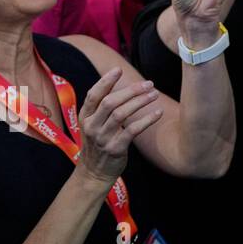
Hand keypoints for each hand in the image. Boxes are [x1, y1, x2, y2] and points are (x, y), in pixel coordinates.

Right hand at [73, 67, 161, 189]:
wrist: (94, 174)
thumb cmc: (99, 144)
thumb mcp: (94, 125)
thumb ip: (103, 108)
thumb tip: (122, 86)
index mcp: (85, 117)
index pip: (93, 95)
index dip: (105, 81)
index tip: (118, 70)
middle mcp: (91, 126)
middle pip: (110, 102)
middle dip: (131, 90)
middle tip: (149, 83)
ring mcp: (102, 138)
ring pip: (121, 114)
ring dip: (140, 102)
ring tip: (154, 94)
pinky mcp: (115, 149)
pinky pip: (133, 131)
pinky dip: (146, 120)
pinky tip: (158, 112)